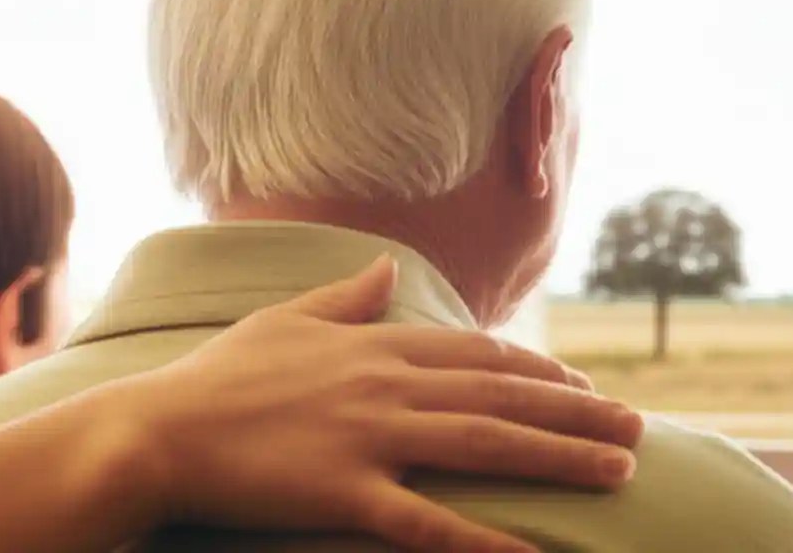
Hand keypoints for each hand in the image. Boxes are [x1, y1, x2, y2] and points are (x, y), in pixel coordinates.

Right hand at [119, 255, 643, 551]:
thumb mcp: (286, 320)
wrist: (156, 431)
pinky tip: (533, 552)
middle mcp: (386, 383)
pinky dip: (485, 538)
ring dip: (560, 458)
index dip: (537, 370)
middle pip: (502, 394)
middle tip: (636, 425)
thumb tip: (385, 268)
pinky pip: (429, 521)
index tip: (581, 386)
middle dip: (577, 411)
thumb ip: (346, 297)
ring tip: (621, 472)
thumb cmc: (219, 378)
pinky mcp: (345, 492)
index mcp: (375, 344)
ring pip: (486, 443)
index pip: (477, 352)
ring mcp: (370, 436)